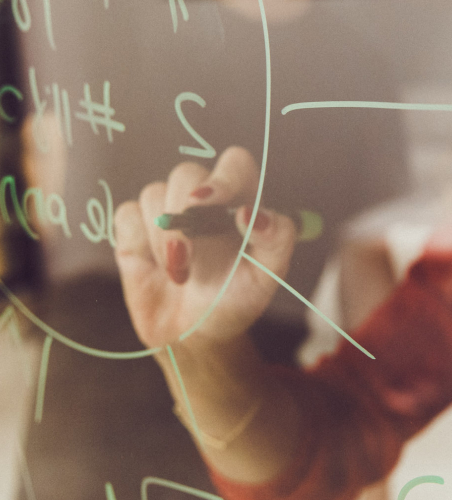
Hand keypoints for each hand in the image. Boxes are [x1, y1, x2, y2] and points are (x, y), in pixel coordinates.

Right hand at [114, 146, 295, 349]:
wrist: (192, 336)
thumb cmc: (235, 300)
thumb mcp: (267, 276)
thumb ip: (276, 239)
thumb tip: (252, 213)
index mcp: (241, 200)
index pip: (235, 164)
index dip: (221, 178)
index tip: (206, 203)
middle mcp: (205, 198)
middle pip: (185, 173)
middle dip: (181, 218)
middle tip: (184, 258)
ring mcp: (168, 208)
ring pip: (153, 194)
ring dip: (161, 240)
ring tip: (179, 275)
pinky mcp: (135, 225)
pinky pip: (127, 214)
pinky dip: (137, 243)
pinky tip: (154, 267)